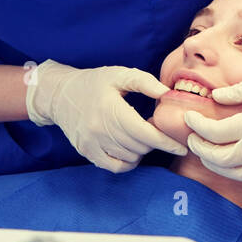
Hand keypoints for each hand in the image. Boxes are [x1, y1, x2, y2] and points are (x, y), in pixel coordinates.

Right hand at [26, 60, 187, 171]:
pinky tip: (132, 150)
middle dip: (155, 141)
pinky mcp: (87, 152)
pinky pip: (115, 167)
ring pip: (130, 157)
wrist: (60, 95)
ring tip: (142, 134)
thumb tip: (166, 93)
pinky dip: (128, 162)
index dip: (166, 142)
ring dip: (143, 149)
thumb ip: (144, 82)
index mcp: (110, 109)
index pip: (145, 133)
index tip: (181, 146)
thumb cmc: (93, 83)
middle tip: (156, 128)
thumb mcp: (119, 74)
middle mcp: (100, 130)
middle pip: (140, 146)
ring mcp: (92, 144)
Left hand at [182, 53, 241, 186]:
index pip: (214, 133)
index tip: (189, 118)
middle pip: (221, 159)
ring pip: (239, 174)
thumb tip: (216, 96)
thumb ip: (240, 92)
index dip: (196, 126)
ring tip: (211, 153)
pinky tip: (239, 165)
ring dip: (219, 166)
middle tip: (193, 139)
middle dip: (202, 150)